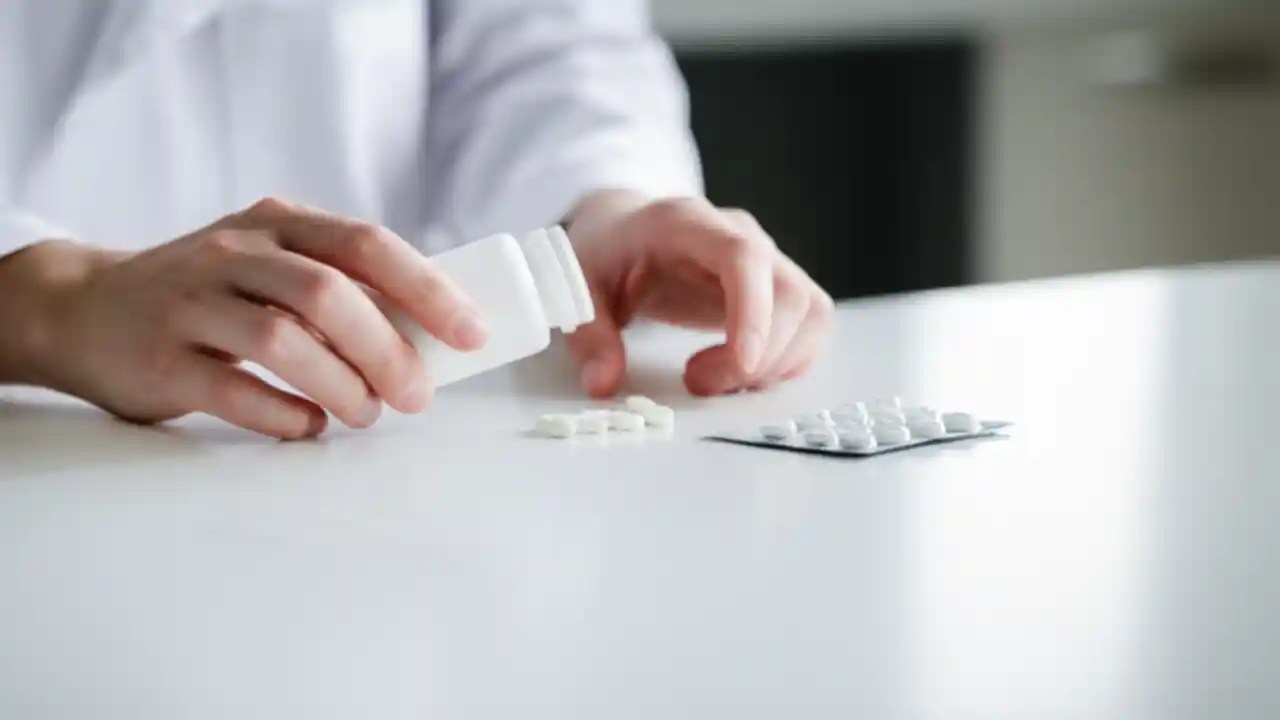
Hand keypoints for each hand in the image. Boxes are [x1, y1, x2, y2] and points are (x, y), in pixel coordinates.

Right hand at [30, 198, 486, 438]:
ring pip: (282, 340)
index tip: (472, 333)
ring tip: (365, 413)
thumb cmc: (207, 293)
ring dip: (341, 385)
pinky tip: (310, 425)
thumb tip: (433, 334)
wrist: (84, 308)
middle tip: (417, 395)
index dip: (427, 289)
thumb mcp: (269, 263)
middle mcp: (234, 253)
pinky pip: (235, 391)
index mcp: (277, 225)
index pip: (367, 244)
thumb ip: (338, 283)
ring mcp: (192, 302)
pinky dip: (286, 415)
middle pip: (328, 293)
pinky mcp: (161, 359)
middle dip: (387, 349)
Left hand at [566, 191, 833, 396]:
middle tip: (700, 383)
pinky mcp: (777, 285)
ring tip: (719, 380)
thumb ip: (589, 337)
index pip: (742, 258)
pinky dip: (787, 361)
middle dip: (758, 357)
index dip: (752, 313)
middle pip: (789, 295)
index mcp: (686, 224)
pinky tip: (740, 373)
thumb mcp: (578, 288)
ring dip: (777, 363)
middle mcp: (739, 234)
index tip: (742, 364)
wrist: (624, 226)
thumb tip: (604, 384)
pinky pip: (810, 324)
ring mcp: (766, 258)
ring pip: (809, 312)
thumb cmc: (606, 252)